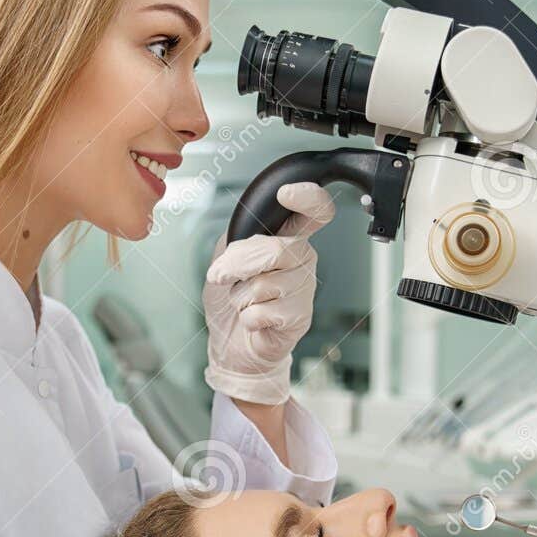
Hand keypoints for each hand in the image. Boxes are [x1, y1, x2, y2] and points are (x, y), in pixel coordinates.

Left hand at [203, 182, 336, 406]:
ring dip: (241, 296)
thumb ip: (236, 244)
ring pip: (263, 284)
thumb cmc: (230, 299)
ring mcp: (305, 288)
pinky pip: (262, 311)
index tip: (287, 193)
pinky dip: (247, 318)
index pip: (313, 210)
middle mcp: (303, 258)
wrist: (232, 343)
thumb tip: (244, 256)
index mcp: (289, 236)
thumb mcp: (222, 259)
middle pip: (275, 250)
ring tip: (247, 302)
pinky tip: (256, 321)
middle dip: (238, 266)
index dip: (306, 197)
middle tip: (226, 278)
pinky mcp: (300, 317)